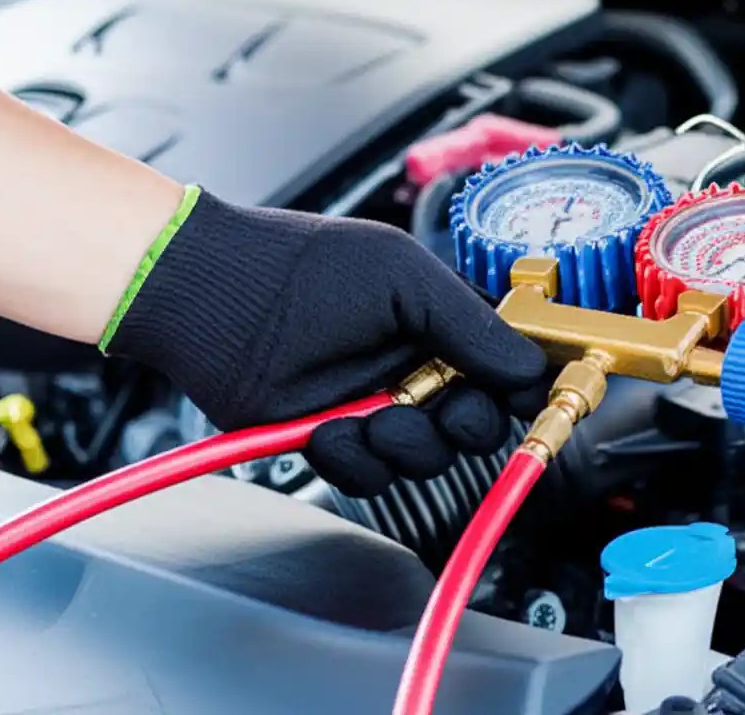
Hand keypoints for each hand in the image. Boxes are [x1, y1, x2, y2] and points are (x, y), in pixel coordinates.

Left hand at [106, 188, 547, 496]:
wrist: (215, 296)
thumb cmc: (302, 267)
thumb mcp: (404, 278)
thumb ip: (472, 325)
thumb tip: (529, 367)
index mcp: (437, 323)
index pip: (502, 369)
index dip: (513, 389)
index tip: (515, 398)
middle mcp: (412, 368)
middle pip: (474, 426)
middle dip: (461, 426)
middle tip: (439, 409)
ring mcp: (374, 406)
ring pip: (425, 460)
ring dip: (403, 445)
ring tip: (369, 417)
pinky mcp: (334, 439)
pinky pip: (370, 476)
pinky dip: (352, 458)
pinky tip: (327, 426)